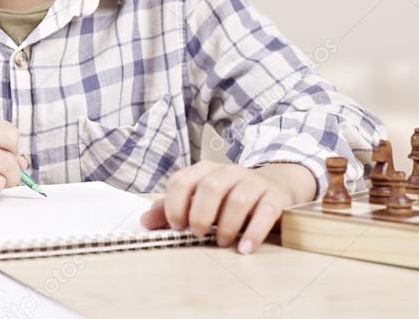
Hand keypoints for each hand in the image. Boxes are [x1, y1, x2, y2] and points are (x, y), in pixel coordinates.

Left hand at [139, 161, 316, 252]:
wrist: (273, 187)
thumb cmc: (227, 198)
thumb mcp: (199, 200)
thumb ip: (171, 209)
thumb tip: (144, 222)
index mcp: (203, 171)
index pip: (182, 181)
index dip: (175, 205)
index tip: (176, 226)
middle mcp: (227, 172)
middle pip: (210, 187)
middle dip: (200, 214)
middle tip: (198, 234)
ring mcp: (252, 182)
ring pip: (237, 199)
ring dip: (227, 225)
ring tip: (222, 243)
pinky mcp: (274, 197)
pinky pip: (265, 212)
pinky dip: (254, 232)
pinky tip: (244, 248)